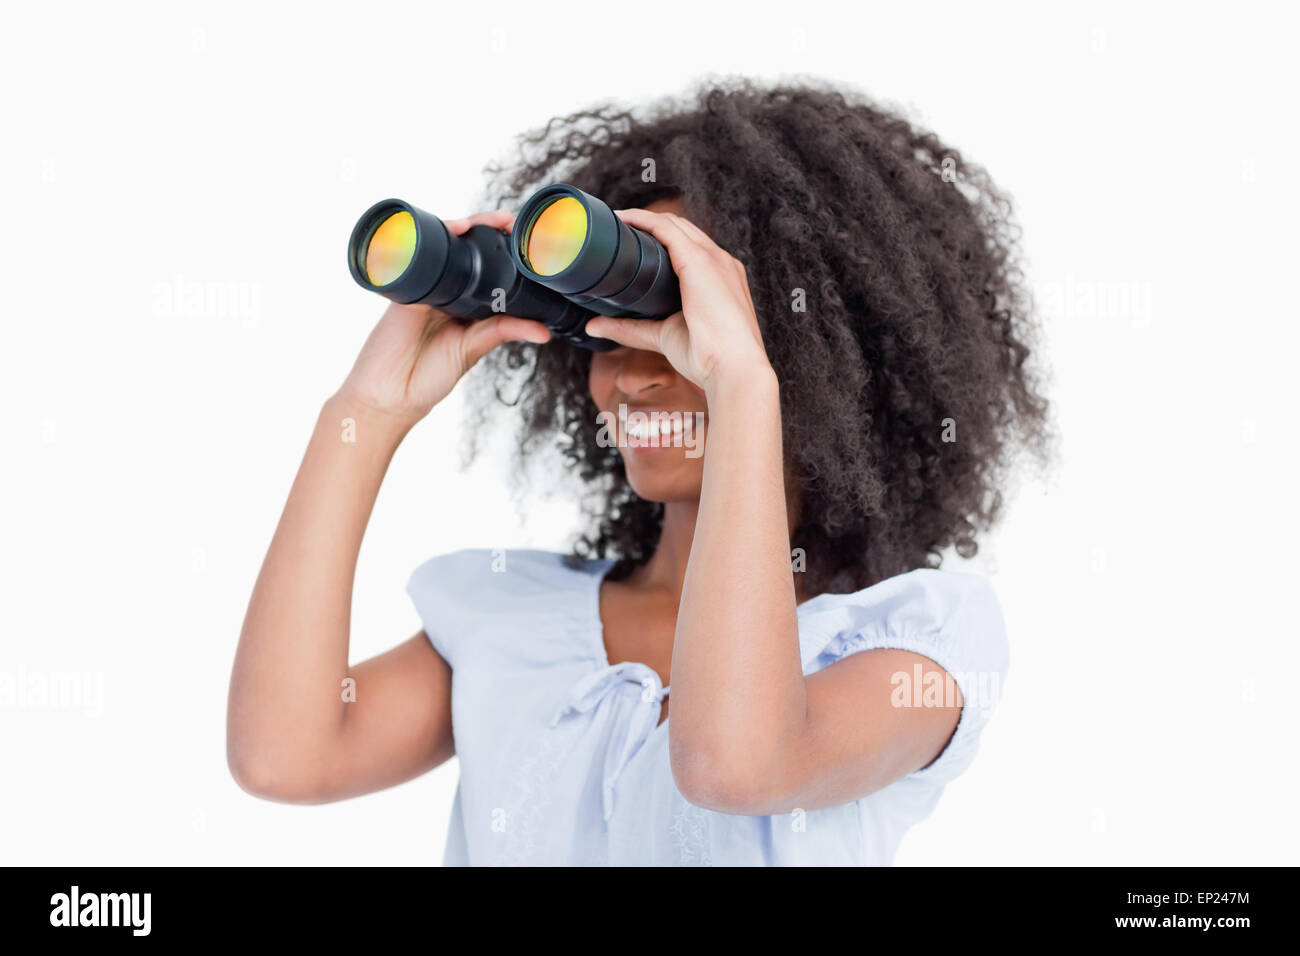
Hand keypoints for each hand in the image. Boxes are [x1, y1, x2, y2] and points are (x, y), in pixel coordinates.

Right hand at [335, 209, 550, 425]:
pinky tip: (455, 229)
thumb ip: (504, 332)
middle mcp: (447, 291)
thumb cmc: (427, 376)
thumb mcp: (473, 349)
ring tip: (493, 221)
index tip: (527, 241)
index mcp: (466, 305)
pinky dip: (438, 237)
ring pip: (447, 246)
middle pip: (467, 250)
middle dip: (488, 229)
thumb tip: (544, 331)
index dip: (504, 252)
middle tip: (511, 221)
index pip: (488, 270)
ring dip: (468, 226)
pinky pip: (423, 256)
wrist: (390, 394)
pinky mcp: (407, 287)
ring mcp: (426, 286)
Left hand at [583, 208, 771, 392]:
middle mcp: (721, 263)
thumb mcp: (662, 336)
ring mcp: (713, 258)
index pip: (690, 248)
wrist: (734, 369)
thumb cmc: (709, 358)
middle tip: (615, 229)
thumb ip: (630, 329)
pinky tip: (621, 220)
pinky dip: (642, 220)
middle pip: (682, 230)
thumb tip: (593, 327)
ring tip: (613, 220)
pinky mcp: (699, 260)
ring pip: (673, 224)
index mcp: (720, 280)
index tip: (633, 243)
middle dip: (649, 224)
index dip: (660, 241)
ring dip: (642, 218)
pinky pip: (666, 229)